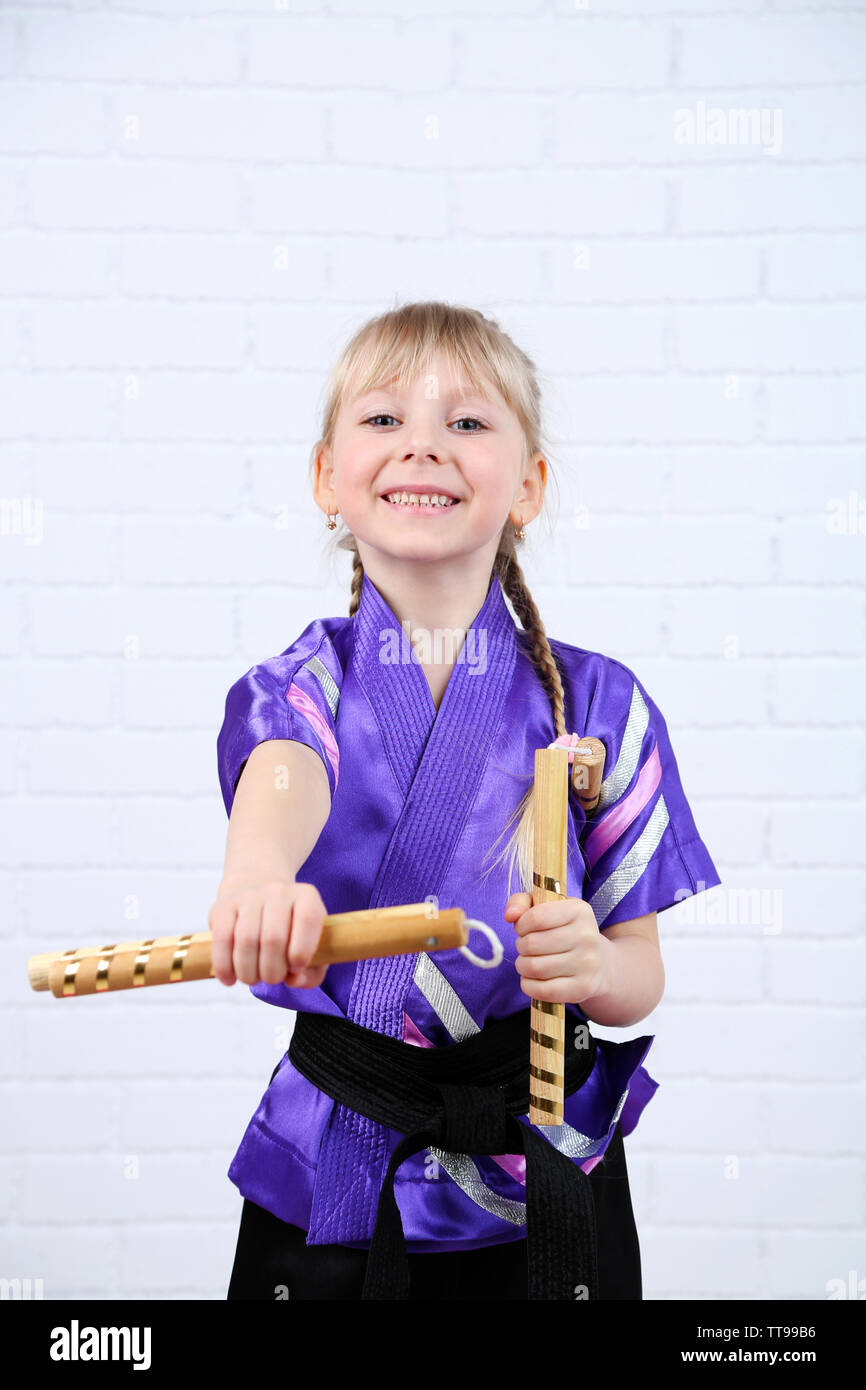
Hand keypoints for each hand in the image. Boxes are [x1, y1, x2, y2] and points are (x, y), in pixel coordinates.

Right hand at [208, 877, 329, 989]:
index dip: (302, 951)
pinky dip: (224, 967)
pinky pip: (221, 940)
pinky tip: (230, 979)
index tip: (296, 968)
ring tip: (252, 979)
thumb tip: (294, 980)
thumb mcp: (312, 948)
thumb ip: (312, 972)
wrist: (257, 897)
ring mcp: (249, 896)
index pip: (308, 919)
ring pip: (246, 940)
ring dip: (248, 972)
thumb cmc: (290, 933)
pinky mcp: (223, 906)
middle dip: (272, 971)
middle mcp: (278, 891)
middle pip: (273, 937)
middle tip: (272, 979)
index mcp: (307, 897)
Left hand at [503, 892, 614, 1005]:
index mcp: (579, 911)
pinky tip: (531, 979)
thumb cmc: (564, 931)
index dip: (521, 925)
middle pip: (533, 944)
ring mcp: (587, 964)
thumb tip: (510, 915)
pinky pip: (543, 990)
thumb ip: (521, 902)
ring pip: (535, 968)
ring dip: (522, 966)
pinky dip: (528, 985)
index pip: (536, 917)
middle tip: (526, 947)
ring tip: (528, 962)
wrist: (600, 963)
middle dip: (521, 946)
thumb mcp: (546, 907)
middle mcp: (587, 936)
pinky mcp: (582, 988)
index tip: (523, 929)